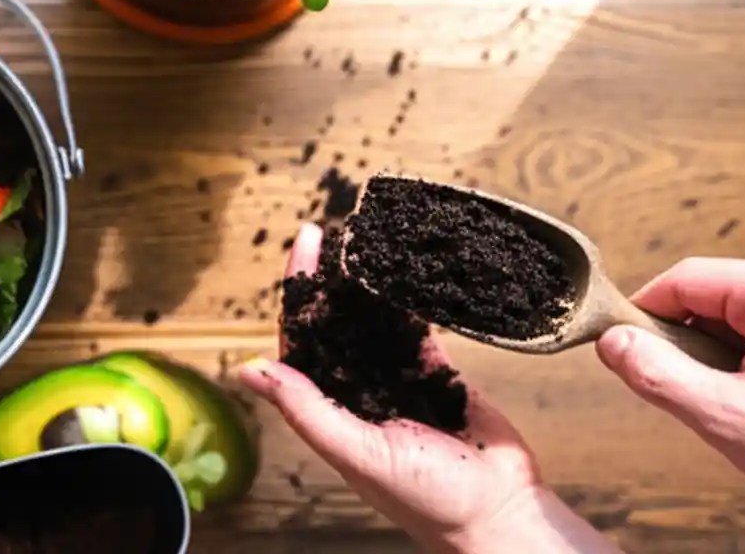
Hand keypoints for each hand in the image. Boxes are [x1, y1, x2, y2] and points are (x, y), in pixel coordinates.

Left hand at [239, 224, 617, 553]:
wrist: (497, 511)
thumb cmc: (426, 499)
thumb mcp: (356, 451)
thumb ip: (305, 408)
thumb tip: (247, 369)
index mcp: (329, 409)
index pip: (300, 339)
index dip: (297, 291)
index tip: (301, 247)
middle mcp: (357, 391)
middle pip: (334, 322)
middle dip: (328, 278)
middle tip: (331, 232)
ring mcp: (397, 381)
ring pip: (373, 321)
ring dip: (365, 285)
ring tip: (364, 243)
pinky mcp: (437, 376)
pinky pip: (416, 329)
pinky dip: (408, 301)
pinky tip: (402, 272)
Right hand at [598, 257, 744, 507]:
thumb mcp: (731, 420)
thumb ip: (661, 376)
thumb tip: (613, 343)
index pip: (686, 278)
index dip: (644, 309)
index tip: (619, 344)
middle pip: (715, 293)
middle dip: (688, 339)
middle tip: (686, 389)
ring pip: (744, 314)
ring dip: (723, 353)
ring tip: (737, 403)